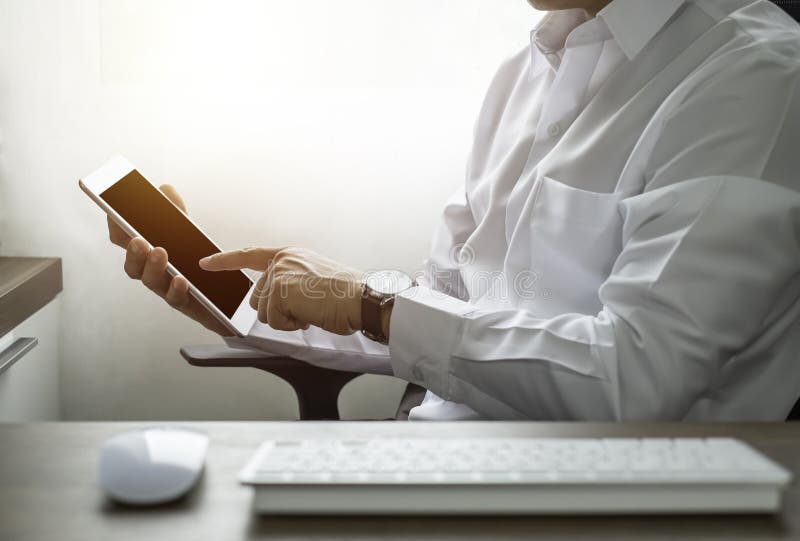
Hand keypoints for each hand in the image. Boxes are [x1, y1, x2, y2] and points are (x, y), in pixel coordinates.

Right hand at [107, 185, 232, 336]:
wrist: (222, 293)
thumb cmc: (193, 261)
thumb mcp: (186, 232)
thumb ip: (175, 211)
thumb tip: (164, 188)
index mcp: (147, 252)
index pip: (123, 240)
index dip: (116, 227)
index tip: (114, 214)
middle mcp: (151, 270)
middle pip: (132, 265)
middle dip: (132, 252)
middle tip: (138, 240)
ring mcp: (165, 287)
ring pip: (150, 281)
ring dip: (152, 267)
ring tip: (160, 252)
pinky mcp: (183, 301)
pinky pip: (175, 299)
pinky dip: (175, 289)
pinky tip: (181, 279)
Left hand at [200, 247, 362, 334]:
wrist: (362, 297)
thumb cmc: (346, 294)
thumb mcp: (313, 279)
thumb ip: (290, 282)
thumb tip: (273, 302)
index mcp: (290, 255)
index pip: (250, 255)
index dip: (226, 260)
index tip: (205, 262)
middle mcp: (282, 260)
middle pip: (258, 298)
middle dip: (279, 312)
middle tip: (309, 308)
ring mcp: (279, 274)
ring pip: (265, 312)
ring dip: (288, 320)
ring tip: (313, 310)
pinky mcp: (279, 290)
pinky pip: (274, 321)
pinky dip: (292, 325)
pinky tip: (310, 315)